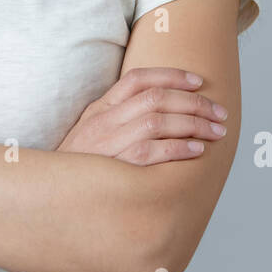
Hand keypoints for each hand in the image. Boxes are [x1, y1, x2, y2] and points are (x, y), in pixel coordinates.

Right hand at [55, 67, 228, 165]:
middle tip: (219, 112)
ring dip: (194, 124)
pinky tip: (198, 150)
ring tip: (216, 131)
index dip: (171, 75)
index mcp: (99, 108)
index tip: (199, 81)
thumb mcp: (90, 132)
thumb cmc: (79, 166)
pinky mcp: (115, 168)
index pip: (138, 78)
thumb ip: (116, 117)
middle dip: (194, 102)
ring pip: (158, 121)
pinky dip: (179, 148)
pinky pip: (152, 152)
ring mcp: (108, 143)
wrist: (52, 196)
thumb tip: (156, 107)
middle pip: (156, 98)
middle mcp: (103, 121)